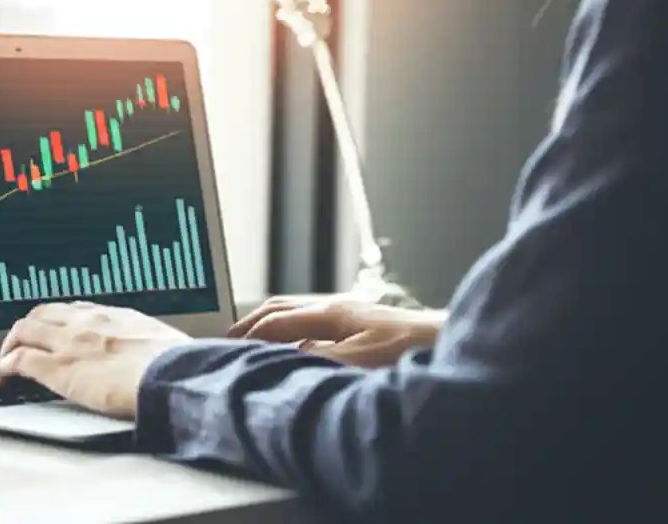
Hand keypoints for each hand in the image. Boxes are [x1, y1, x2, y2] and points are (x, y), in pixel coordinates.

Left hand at [0, 302, 190, 417]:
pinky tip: (1, 381)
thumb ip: (152, 347)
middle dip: (28, 327)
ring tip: (5, 362)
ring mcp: (69, 342)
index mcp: (116, 315)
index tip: (57, 330)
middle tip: (23, 343)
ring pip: (24, 330)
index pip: (77, 310)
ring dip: (11, 345)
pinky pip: (18, 361)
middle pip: (43, 313)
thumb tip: (162, 358)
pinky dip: (3, 369)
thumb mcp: (165, 343)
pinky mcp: (57, 368)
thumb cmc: (177, 365)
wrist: (171, 375)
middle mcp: (87, 322)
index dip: (60, 319)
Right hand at [229, 294, 444, 367]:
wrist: (443, 339)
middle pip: (279, 308)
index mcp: (328, 313)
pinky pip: (309, 318)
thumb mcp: (357, 361)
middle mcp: (333, 306)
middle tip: (227, 338)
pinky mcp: (357, 319)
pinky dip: (288, 328)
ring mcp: (345, 310)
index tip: (225, 351)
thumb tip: (284, 358)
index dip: (248, 337)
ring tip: (251, 338)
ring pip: (294, 310)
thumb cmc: (405, 351)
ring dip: (269, 322)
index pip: (275, 323)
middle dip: (250, 322)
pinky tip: (292, 345)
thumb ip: (317, 359)